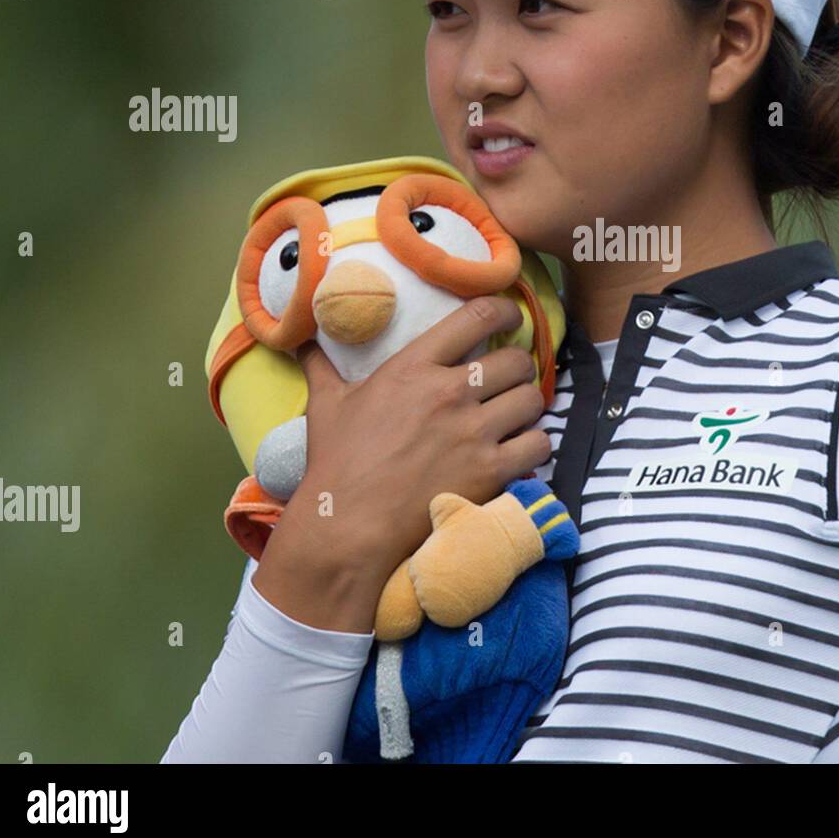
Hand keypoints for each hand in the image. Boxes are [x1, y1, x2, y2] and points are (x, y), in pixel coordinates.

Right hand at [252, 295, 551, 633]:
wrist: (348, 525)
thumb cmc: (336, 463)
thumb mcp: (326, 405)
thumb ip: (322, 366)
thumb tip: (300, 340)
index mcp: (414, 367)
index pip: (477, 317)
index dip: (504, 312)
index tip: (509, 319)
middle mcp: (450, 393)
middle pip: (516, 360)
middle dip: (520, 367)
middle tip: (512, 379)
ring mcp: (473, 432)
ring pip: (532, 399)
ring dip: (528, 405)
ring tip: (518, 414)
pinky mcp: (490, 470)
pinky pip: (539, 443)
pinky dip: (535, 444)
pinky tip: (522, 449)